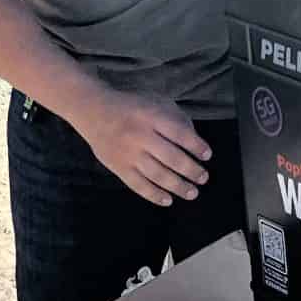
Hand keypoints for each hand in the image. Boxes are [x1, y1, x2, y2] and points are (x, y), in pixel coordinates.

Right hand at [76, 89, 211, 206]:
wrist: (93, 111)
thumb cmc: (130, 106)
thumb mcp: (155, 100)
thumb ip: (176, 117)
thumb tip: (194, 141)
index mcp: (151, 116)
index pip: (180, 134)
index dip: (197, 147)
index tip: (207, 155)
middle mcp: (140, 136)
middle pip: (172, 158)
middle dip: (192, 171)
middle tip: (203, 177)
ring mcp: (128, 153)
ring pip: (158, 175)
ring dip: (178, 186)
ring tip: (192, 192)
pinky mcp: (118, 167)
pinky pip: (139, 186)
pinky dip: (155, 195)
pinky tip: (168, 200)